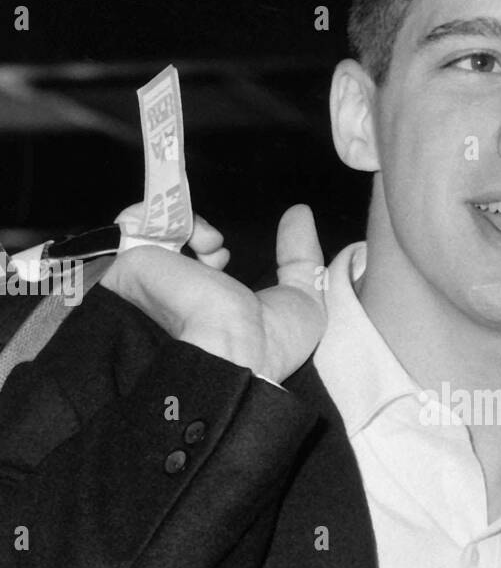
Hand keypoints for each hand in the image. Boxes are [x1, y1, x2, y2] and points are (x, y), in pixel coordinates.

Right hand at [100, 204, 326, 382]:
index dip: (209, 251)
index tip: (226, 255)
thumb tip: (300, 213)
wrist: (232, 355)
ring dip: (187, 224)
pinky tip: (196, 238)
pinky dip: (166, 213)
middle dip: (196, 233)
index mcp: (197, 310)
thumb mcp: (303, 299)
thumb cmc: (270, 341)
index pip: (190, 270)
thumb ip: (302, 256)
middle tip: (216, 245)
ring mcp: (148, 280)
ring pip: (153, 229)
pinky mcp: (131, 264)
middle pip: (171, 245)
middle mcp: (168, 297)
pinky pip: (132, 221)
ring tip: (210, 242)